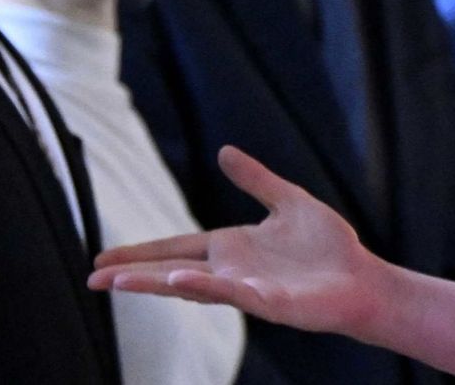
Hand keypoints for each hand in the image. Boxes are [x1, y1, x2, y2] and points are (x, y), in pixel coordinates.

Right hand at [89, 146, 387, 337]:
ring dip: (155, 283)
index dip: (138, 253)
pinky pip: (231, 294)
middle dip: (131, 275)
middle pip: (169, 271)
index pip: (173, 249)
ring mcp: (246, 290)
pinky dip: (204, 287)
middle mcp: (230, 272)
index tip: (102, 261)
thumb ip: (255, 178)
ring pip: (191, 286)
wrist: (363, 279)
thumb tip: (224, 151)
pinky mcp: (268, 303)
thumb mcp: (287, 200)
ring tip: (118, 283)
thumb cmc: (329, 247)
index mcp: (229, 248)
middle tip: (91, 280)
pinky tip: (179, 281)